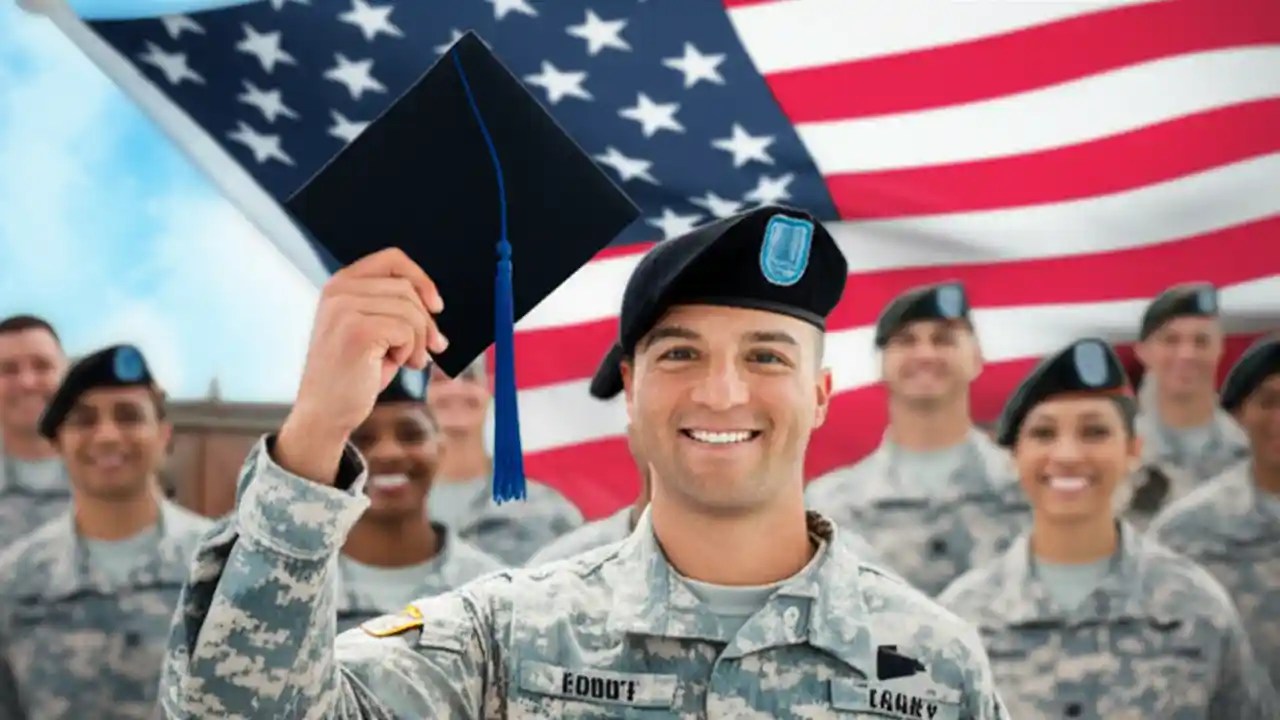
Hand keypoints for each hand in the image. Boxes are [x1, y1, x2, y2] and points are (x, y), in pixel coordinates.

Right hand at [276, 248, 445, 481]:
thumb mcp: (373, 330)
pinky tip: (395, 365)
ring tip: (408, 360)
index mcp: (340, 284)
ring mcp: (344, 308)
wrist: (325, 412)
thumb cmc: (354, 373)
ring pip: (410, 311)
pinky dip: (410, 351)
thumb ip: (394, 307)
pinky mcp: (356, 331)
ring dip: (418, 341)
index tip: (436, 306)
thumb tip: (434, 302)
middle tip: (429, 349)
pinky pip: (406, 331)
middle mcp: (338, 290)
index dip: (421, 279)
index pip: (392, 259)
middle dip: (426, 322)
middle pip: (407, 289)